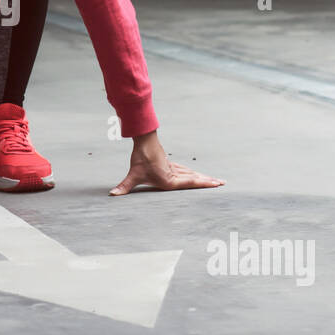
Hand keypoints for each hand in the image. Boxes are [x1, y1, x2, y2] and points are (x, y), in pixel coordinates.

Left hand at [109, 130, 223, 195]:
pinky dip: (192, 173)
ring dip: (203, 177)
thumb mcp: (133, 174)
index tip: (216, 184)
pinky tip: (194, 174)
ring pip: (191, 174)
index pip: (190, 183)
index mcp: (169, 180)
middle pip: (194, 178)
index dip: (204, 184)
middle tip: (222, 183)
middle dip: (208, 181)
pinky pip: (185, 170)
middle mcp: (174, 174)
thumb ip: (124, 186)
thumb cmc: (140, 158)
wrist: (144, 140)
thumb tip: (112, 194)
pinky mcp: (170, 164)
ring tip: (214, 180)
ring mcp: (173, 168)